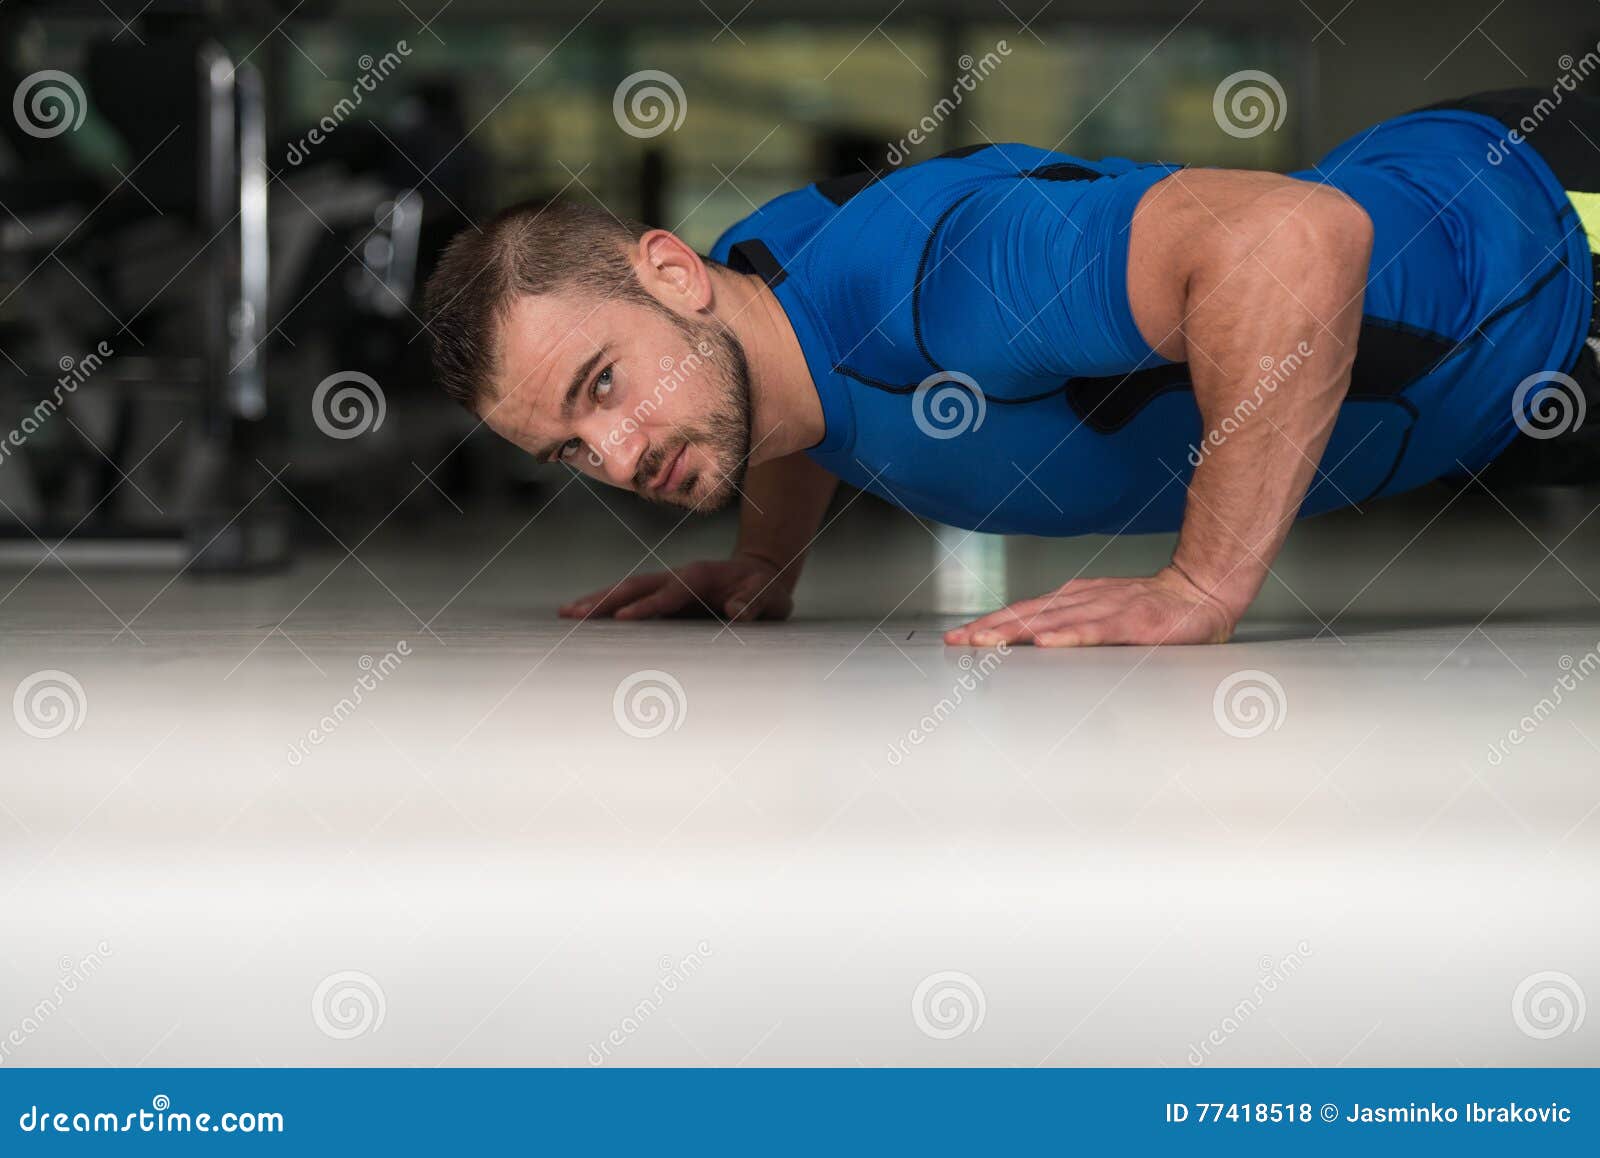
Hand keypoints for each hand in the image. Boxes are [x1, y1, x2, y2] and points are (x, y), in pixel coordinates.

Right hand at [559, 553, 794, 622]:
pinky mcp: (664, 596)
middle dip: (605, 599)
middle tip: (573, 614)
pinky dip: (607, 605)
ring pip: (627, 590)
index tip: (622, 619)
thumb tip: (737, 612)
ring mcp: (668, 584)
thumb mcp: (770, 597)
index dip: (647, 606)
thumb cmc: (765, 590)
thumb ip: (755, 603)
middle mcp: (677, 576)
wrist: (761, 575)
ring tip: (565, 614)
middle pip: (636, 586)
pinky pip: (631, 599)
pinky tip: (583, 616)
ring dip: (597, 600)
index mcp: (701, 576)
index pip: (669, 593)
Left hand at [942, 566, 1235, 647]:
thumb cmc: (1155, 613)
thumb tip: (1034, 649)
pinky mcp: (1132, 622)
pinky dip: (1068, 636)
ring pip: (1052, 621)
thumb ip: (1074, 630)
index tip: (958, 638)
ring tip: (985, 642)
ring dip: (1016, 631)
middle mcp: (1084, 600)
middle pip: (1028, 615)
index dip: (989, 624)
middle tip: (958, 641)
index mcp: (1075, 600)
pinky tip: (1045, 644)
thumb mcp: (1104, 618)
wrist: (1204, 591)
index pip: (1023, 613)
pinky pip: (1095, 630)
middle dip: (989, 628)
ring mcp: (1107, 609)